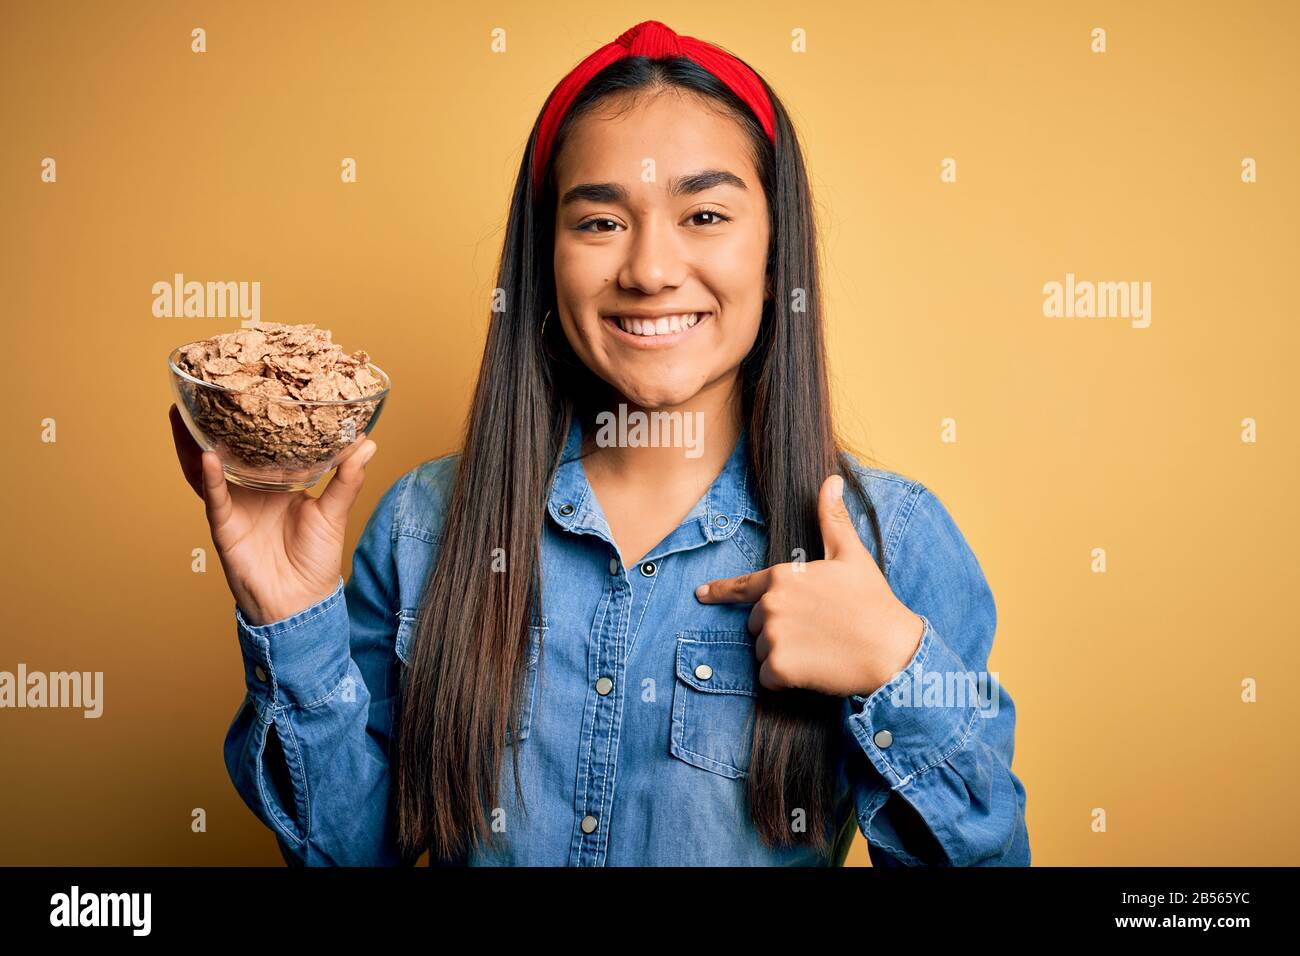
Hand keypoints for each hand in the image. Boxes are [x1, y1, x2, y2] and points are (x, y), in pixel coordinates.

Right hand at [169, 403, 376, 625]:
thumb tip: (367, 442)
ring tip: (181, 413)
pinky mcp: (225, 529)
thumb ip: (347, 478)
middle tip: (198, 389)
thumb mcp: (334, 513)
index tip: (245, 387)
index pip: (257, 445)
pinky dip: (209, 477)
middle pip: (222, 451)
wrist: (302, 604)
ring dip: (191, 443)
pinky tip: (206, 455)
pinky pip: (214, 499)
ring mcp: (233, 508)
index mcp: (274, 484)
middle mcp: (248, 492)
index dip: (247, 420)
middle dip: (207, 424)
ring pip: (204, 470)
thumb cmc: (316, 561)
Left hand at [695, 474, 924, 696]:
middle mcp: (771, 604)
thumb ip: (832, 519)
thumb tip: (832, 480)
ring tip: (820, 650)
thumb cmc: (873, 602)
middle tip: (818, 630)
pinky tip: (813, 671)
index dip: (719, 591)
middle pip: (756, 623)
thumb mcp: (852, 555)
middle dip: (779, 630)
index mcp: (783, 576)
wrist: (893, 650)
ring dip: (784, 656)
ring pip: (762, 651)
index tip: (700, 594)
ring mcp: (773, 636)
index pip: (741, 586)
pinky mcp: (779, 667)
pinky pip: (767, 678)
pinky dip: (785, 680)